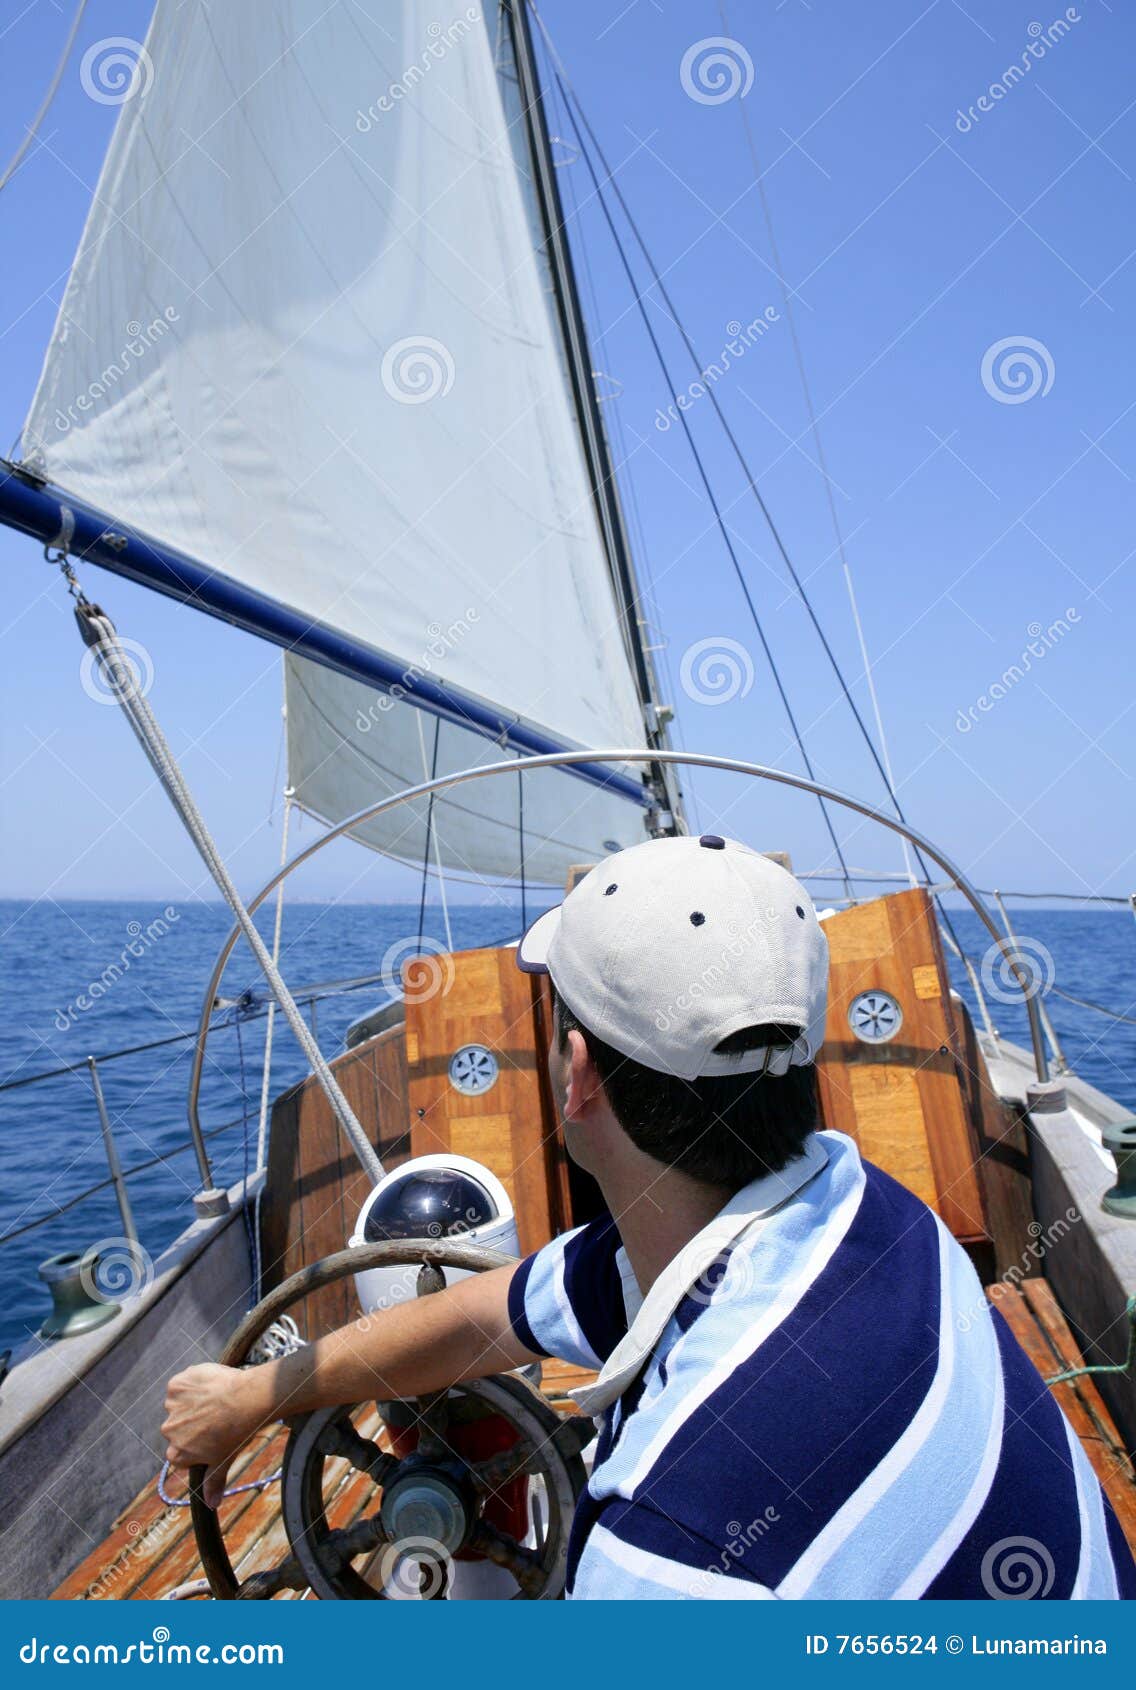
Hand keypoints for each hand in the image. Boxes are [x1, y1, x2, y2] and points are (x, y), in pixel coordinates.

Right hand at [162, 1363, 267, 1509]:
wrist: (247, 1400)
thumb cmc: (237, 1432)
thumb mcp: (224, 1460)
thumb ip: (213, 1482)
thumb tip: (212, 1504)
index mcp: (177, 1453)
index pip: (180, 1451)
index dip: (196, 1443)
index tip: (211, 1435)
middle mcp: (168, 1431)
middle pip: (178, 1427)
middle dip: (193, 1422)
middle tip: (216, 1416)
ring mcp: (171, 1407)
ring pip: (180, 1405)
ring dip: (193, 1401)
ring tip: (216, 1399)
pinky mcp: (176, 1385)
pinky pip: (182, 1384)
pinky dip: (194, 1382)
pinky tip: (211, 1385)